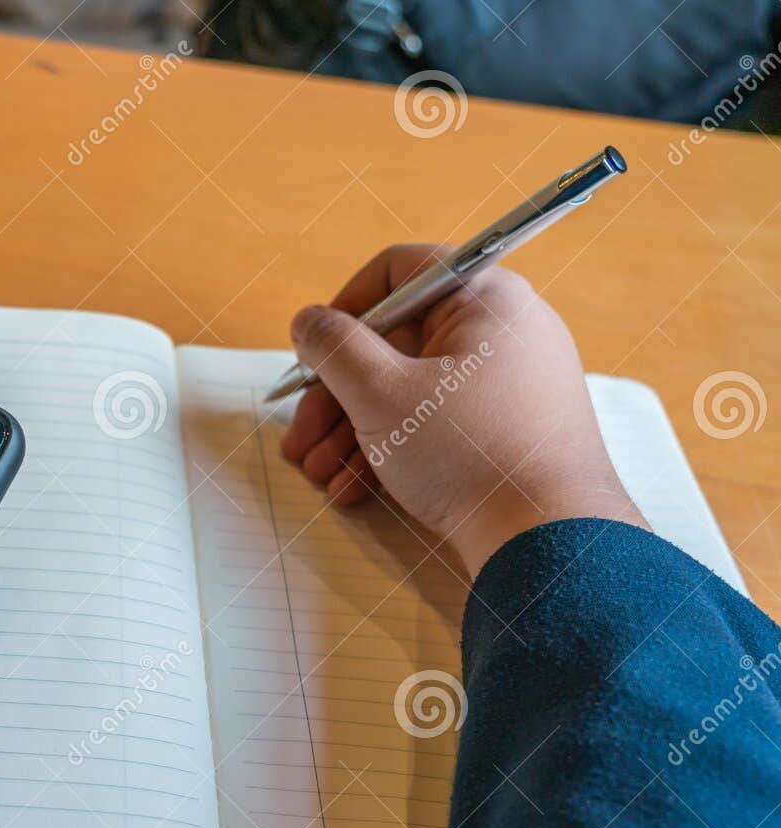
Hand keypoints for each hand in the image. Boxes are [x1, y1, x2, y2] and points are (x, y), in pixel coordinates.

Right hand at [279, 244, 646, 576]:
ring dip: (355, 429)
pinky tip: (354, 488)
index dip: (345, 307)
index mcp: (485, 298)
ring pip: (412, 388)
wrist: (546, 537)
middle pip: (398, 342)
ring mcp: (511, 382)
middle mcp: (504, 331)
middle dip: (337, 393)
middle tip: (300, 435)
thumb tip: (308, 322)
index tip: (313, 350)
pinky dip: (394, 448)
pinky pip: (439, 421)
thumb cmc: (468, 454)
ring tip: (319, 472)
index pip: (401, 270)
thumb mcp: (380, 393)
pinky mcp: (510, 428)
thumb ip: (333, 348)